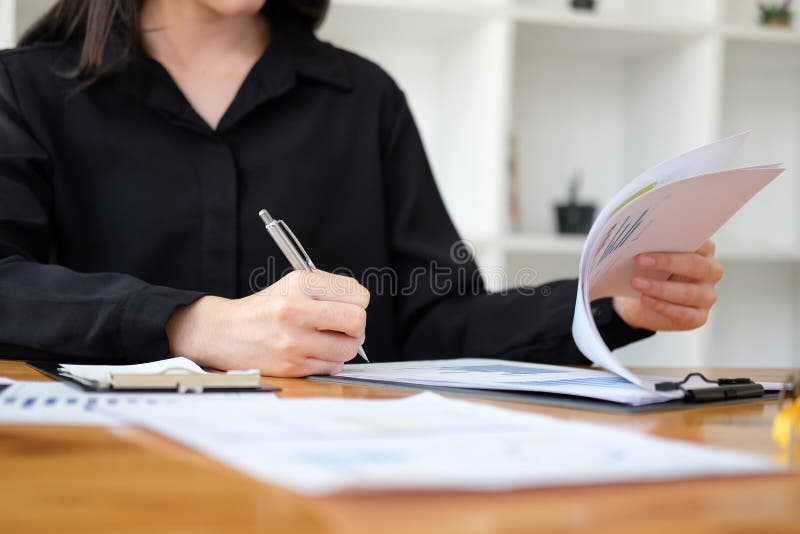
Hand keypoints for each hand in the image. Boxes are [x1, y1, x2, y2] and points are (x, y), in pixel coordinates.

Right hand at [166, 270, 369, 376]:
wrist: (225, 332)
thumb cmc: (266, 308)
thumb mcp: (294, 284)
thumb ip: (330, 290)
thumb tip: (362, 307)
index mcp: (301, 284)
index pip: (357, 295)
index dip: (358, 302)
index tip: (349, 305)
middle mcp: (296, 310)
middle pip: (357, 321)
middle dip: (357, 326)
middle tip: (345, 326)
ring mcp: (293, 341)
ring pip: (349, 348)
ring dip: (345, 345)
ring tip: (329, 339)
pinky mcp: (292, 366)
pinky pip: (333, 366)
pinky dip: (330, 360)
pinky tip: (314, 351)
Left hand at [612, 239, 723, 331]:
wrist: (640, 302)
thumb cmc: (650, 272)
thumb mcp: (652, 256)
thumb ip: (655, 246)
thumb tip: (640, 240)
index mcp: (704, 251)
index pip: (701, 241)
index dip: (678, 239)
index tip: (654, 236)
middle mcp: (710, 271)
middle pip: (695, 265)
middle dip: (667, 262)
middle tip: (640, 260)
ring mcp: (707, 295)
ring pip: (688, 292)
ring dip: (660, 288)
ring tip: (637, 282)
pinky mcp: (699, 317)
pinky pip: (683, 313)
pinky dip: (662, 305)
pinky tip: (645, 299)